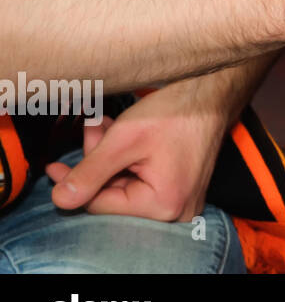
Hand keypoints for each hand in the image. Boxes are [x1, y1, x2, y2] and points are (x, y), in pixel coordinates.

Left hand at [45, 81, 225, 220]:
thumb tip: (61, 199)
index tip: (53, 167)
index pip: (102, 203)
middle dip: (97, 162)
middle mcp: (176, 209)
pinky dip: (129, 158)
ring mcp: (182, 199)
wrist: (213, 92)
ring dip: (111, 156)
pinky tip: (121, 133)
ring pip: (128, 183)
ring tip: (105, 125)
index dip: (75, 183)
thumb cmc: (177, 112)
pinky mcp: (183, 186)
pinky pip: (144, 179)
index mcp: (164, 204)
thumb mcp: (124, 140)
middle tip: (91, 129)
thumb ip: (89, 173)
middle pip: (116, 193)